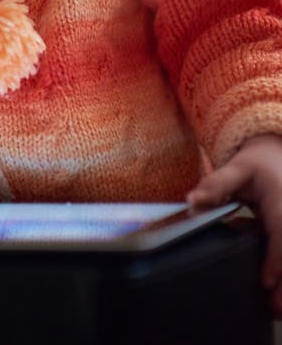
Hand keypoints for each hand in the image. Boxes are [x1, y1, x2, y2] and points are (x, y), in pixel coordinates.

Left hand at [187, 134, 281, 318]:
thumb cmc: (258, 164)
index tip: (266, 281)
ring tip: (275, 308)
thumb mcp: (238, 168)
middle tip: (274, 308)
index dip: (276, 260)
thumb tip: (192, 200)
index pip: (281, 233)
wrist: (278, 156)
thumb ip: (216, 184)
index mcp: (281, 202)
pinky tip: (276, 290)